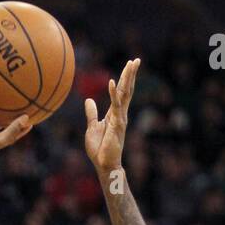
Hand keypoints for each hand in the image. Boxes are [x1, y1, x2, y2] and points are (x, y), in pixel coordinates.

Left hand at [84, 58, 139, 175]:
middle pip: (126, 90)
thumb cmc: (99, 149)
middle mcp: (120, 114)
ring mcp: (120, 118)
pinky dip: (113, 93)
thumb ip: (92, 114)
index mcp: (114, 114)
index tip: (130, 65)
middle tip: (136, 60)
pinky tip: (112, 81)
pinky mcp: (116, 124)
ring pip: (125, 94)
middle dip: (131, 75)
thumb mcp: (92, 127)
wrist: (103, 164)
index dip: (125, 79)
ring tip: (131, 64)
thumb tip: (89, 100)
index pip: (121, 93)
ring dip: (127, 78)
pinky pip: (115, 106)